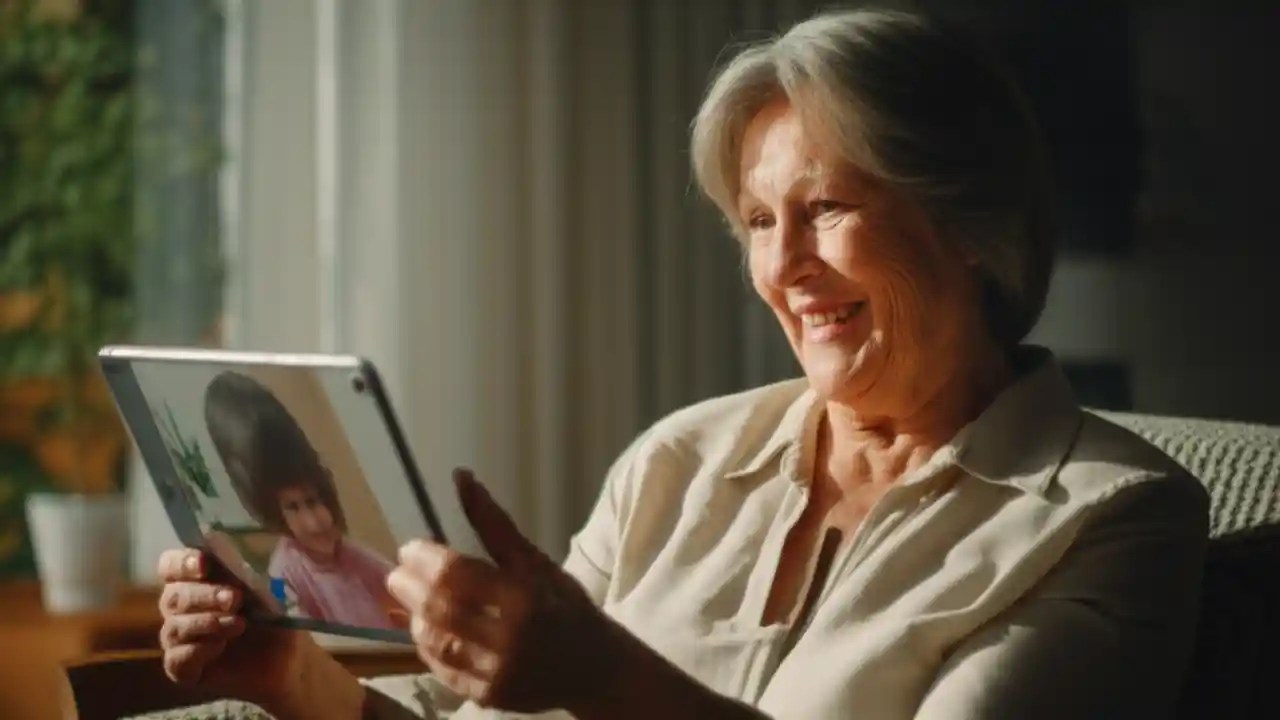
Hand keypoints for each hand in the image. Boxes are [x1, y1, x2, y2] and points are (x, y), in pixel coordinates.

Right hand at [156, 547, 310, 706]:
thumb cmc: (270, 615)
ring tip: (239, 624)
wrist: (284, 658)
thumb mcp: (265, 591)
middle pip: (174, 596)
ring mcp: (177, 637)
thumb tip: (240, 559)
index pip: (170, 565)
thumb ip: (249, 573)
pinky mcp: (181, 668)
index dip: (181, 563)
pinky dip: (199, 650)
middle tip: (235, 599)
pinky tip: (220, 646)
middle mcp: (179, 606)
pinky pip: (177, 658)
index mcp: (194, 579)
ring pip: (175, 627)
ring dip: (208, 622)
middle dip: (206, 595)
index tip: (203, 564)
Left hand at [387, 468, 618, 713]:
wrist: (594, 666)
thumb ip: (493, 523)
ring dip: (415, 617)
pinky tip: (429, 630)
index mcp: (524, 595)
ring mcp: (498, 671)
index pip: (455, 574)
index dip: (423, 558)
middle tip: (399, 573)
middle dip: (408, 587)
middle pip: (438, 608)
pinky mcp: (489, 696)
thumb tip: (461, 478)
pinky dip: (428, 648)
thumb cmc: (563, 605)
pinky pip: (443, 670)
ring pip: (435, 641)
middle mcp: (510, 636)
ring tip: (415, 601)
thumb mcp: (534, 560)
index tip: (411, 548)